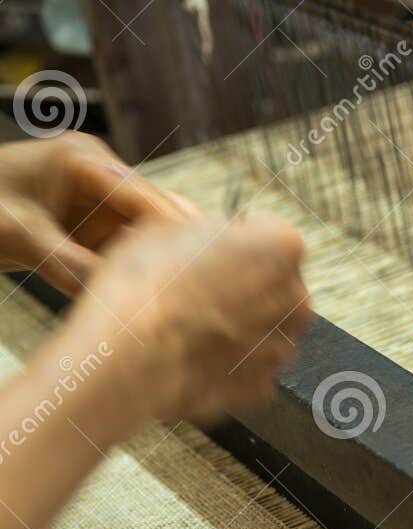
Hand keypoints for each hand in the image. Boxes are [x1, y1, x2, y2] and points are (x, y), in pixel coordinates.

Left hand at [0, 132, 197, 292]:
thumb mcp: (21, 239)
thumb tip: (119, 298)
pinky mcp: (90, 218)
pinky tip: (151, 291)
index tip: (205, 268)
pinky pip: (125, 245)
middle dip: (175, 247)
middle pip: (156, 212)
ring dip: (156, 261)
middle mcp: (98, 171)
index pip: (146, 198)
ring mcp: (96, 195)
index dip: (177, 233)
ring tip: (181, 294)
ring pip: (146, 231)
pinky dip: (135, 268)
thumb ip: (70, 266)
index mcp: (83, 160)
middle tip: (201, 286)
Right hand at [47, 214, 311, 437]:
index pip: (270, 235)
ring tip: (189, 324)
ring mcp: (284, 348)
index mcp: (280, 247)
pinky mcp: (264, 387)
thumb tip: (202, 237)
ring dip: (237, 325)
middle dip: (243, 285)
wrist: (130, 359)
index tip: (213, 249)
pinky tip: (193, 354)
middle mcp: (295, 299)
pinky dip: (227, 363)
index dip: (236, 242)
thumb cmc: (146, 290)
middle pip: (275, 285)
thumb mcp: (163, 228)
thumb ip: (204, 231)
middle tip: (197, 288)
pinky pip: (249, 368)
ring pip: (265, 329)